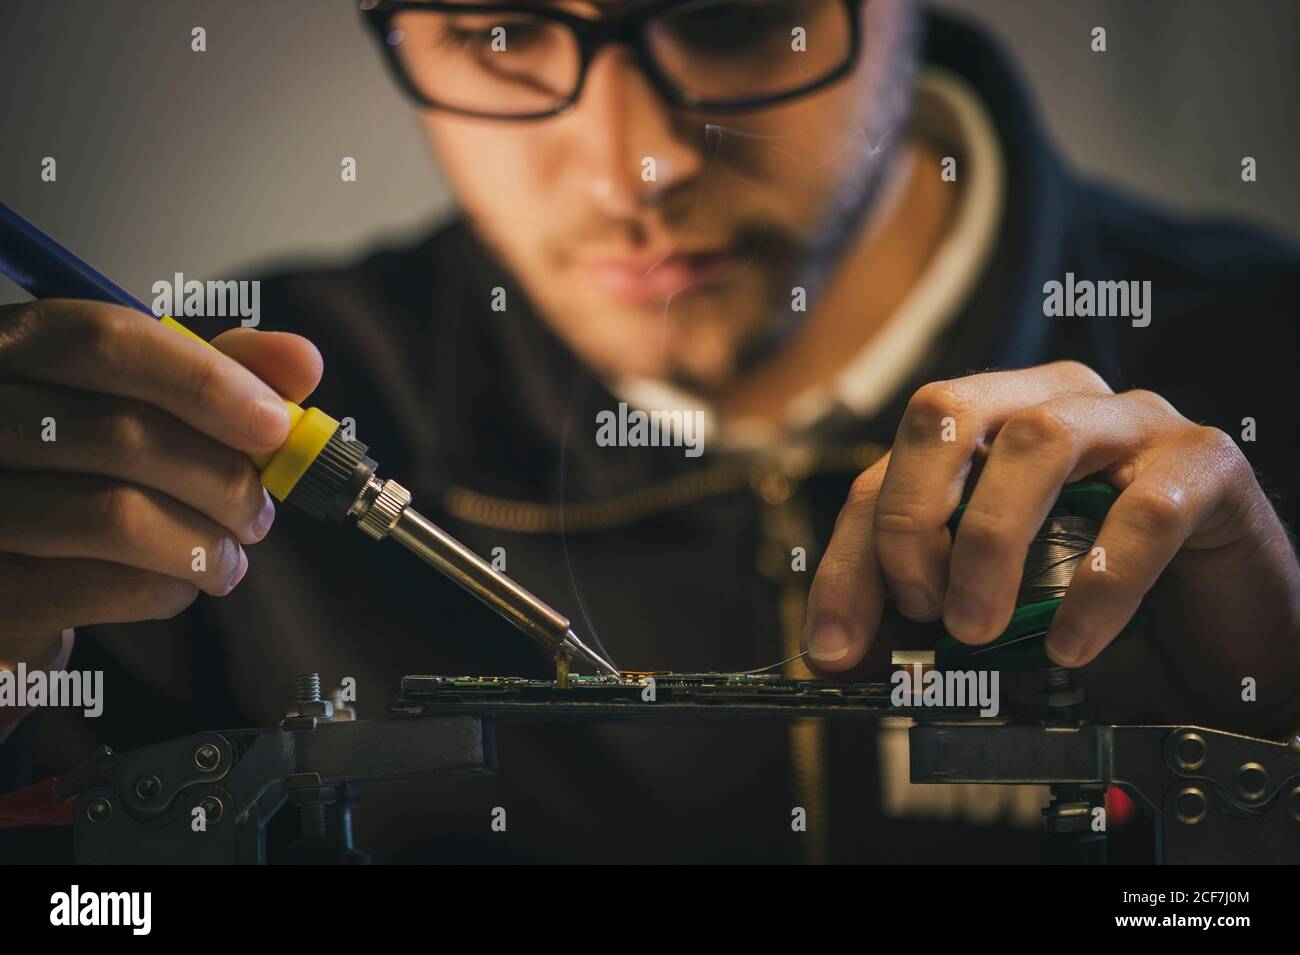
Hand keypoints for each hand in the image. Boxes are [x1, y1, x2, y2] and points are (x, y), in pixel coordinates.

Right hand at [0, 299, 321, 668]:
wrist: (3, 572)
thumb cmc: (72, 473)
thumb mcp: (133, 404)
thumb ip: (211, 373)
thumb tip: (300, 361)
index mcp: (6, 352)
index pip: (102, 341)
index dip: (204, 381)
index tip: (275, 424)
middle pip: (121, 435)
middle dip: (222, 480)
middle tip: (259, 513)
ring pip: (116, 517)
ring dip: (204, 544)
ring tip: (227, 557)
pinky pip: (101, 586)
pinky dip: (165, 589)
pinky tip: (175, 585)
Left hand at [803, 361, 1299, 729]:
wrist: (1226, 641)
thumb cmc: (1102, 612)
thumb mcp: (994, 614)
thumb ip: (918, 617)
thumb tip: (835, 652)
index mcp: (991, 425)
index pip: (893, 467)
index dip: (853, 553)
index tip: (834, 644)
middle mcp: (1055, 403)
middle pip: (947, 412)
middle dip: (911, 514)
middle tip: (917, 606)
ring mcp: (1135, 424)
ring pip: (1037, 440)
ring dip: (990, 540)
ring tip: (975, 628)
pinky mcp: (1205, 466)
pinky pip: (1140, 510)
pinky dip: (1096, 586)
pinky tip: (1071, 645)